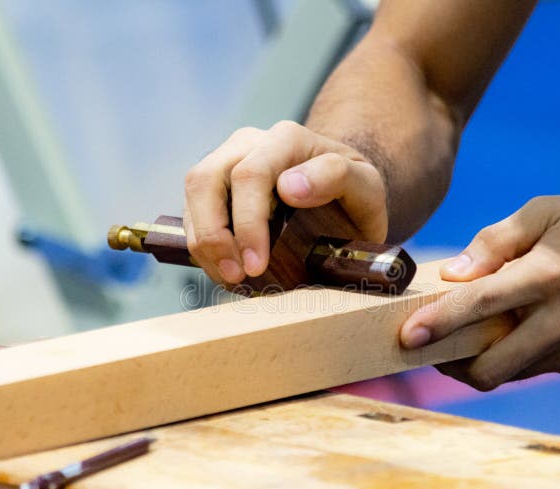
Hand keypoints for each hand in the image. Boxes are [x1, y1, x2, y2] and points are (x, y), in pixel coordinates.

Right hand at [183, 121, 386, 283]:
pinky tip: (226, 271)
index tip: (256, 265)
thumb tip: (289, 186)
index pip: (250, 175)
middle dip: (214, 235)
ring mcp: (227, 162)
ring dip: (204, 244)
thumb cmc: (355, 191)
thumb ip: (336, 177)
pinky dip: (204, 247)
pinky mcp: (216, 188)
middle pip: (206, 180)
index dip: (247, 223)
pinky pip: (193, 214)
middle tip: (237, 276)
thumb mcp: (366, 185)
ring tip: (231, 278)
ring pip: (193, 195)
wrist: (343, 194)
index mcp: (285, 138)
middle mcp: (249, 143)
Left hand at [400, 191, 559, 389]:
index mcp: (548, 275)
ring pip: (511, 373)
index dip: (438, 324)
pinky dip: (521, 354)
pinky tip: (528, 326)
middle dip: (452, 364)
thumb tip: (454, 274)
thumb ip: (495, 241)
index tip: (406, 338)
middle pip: (490, 367)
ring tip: (478, 331)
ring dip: (486, 359)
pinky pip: (537, 369)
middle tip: (434, 346)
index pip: (479, 305)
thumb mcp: (548, 211)